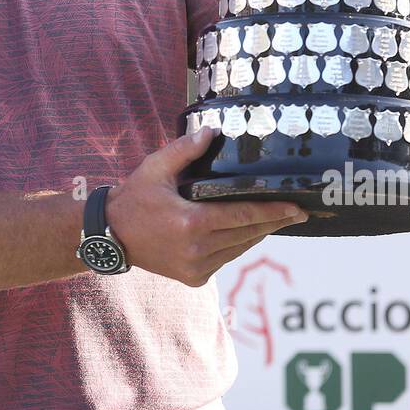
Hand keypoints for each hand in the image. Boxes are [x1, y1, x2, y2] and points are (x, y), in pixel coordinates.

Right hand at [106, 127, 306, 286]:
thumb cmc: (135, 197)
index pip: (243, 216)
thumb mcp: (155, 167)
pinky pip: (226, 259)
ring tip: (276, 219)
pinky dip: (238, 245)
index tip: (296, 208)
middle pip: (247, 234)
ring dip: (257, 234)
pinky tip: (246, 232)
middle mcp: (198, 249)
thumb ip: (185, 149)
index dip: (273, 212)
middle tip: (297, 212)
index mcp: (192, 223)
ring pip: (239, 249)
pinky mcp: (194, 278)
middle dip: (274, 222)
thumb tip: (212, 131)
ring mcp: (197, 267)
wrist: (111, 235)